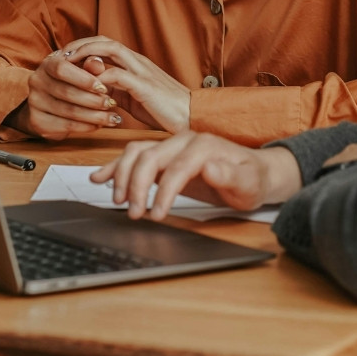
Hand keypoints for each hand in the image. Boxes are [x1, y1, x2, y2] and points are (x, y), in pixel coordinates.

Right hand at [6, 50, 119, 139]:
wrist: (51, 102)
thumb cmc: (72, 81)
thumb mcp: (81, 70)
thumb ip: (91, 65)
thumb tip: (99, 62)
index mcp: (47, 64)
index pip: (62, 69)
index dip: (84, 79)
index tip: (103, 87)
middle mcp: (36, 81)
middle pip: (66, 92)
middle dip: (93, 100)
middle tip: (112, 104)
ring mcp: (34, 102)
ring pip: (68, 111)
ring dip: (94, 116)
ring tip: (112, 118)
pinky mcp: (37, 122)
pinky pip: (65, 125)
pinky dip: (86, 126)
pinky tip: (99, 125)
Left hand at [60, 37, 189, 132]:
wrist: (193, 117)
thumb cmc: (164, 110)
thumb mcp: (133, 98)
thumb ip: (115, 88)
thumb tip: (94, 85)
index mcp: (136, 63)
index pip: (106, 43)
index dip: (84, 46)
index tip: (65, 56)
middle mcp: (138, 62)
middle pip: (105, 41)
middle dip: (81, 45)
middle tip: (60, 55)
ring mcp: (142, 71)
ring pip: (111, 50)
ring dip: (87, 53)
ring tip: (69, 63)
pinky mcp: (145, 86)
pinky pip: (118, 75)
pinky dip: (101, 77)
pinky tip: (88, 85)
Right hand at [91, 132, 302, 220]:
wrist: (255, 173)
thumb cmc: (252, 180)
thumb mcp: (248, 183)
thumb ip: (230, 175)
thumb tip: (210, 166)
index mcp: (203, 145)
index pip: (175, 168)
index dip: (163, 192)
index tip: (156, 215)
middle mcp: (184, 140)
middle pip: (149, 157)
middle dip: (137, 186)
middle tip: (134, 213)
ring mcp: (171, 145)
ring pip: (136, 153)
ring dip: (123, 176)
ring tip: (119, 200)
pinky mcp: (164, 156)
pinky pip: (134, 155)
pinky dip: (116, 166)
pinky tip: (100, 177)